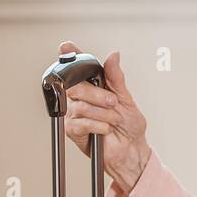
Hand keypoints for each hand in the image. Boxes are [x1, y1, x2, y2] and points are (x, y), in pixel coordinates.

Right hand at [58, 42, 151, 193]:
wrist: (131, 149)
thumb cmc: (129, 125)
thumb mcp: (126, 97)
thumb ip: (116, 77)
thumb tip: (113, 55)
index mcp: (92, 86)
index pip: (77, 67)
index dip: (70, 56)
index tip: (66, 47)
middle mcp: (80, 97)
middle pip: (76, 86)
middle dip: (98, 95)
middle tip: (113, 103)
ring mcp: (73, 113)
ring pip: (81, 106)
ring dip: (103, 114)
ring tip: (113, 120)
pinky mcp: (72, 130)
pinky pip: (81, 122)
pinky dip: (98, 125)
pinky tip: (105, 129)